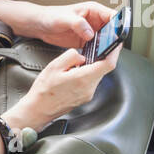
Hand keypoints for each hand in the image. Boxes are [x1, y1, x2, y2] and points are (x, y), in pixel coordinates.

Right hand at [6, 44, 120, 130]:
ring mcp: (88, 94)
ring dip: (93, 66)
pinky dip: (87, 74)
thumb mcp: (54, 66)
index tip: (115, 43)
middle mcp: (89, 88)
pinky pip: (91, 82)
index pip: (108, 63)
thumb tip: (81, 55)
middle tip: (97, 47)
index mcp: (83, 78)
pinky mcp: (85, 97)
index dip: (114, 52)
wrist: (38, 110)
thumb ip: (71, 56)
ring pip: (97, 75)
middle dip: (102, 57)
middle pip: (104, 69)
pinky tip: (75, 72)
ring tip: (79, 62)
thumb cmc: (43, 91)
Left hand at [33, 1, 112, 48]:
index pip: (113, 16)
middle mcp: (95, 21)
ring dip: (106, 48)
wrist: (40, 25)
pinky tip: (95, 58)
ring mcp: (91, 32)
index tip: (117, 36)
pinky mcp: (85, 42)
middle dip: (113, 40)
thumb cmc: (51, 16)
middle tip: (111, 49)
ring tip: (103, 56)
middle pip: (112, 30)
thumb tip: (90, 33)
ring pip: (105, 40)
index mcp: (93, 10)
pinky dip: (97, 53)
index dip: (118, 25)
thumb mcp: (64, 18)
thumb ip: (78, 24)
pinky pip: (96, 48)